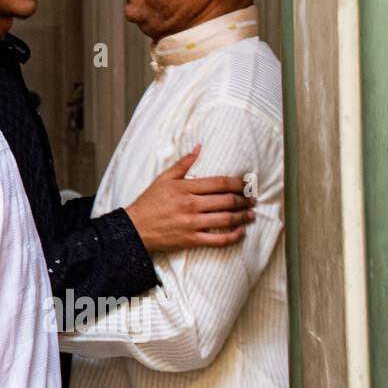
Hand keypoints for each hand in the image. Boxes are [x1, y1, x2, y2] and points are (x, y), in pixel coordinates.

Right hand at [125, 145, 255, 252]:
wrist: (134, 228)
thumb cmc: (149, 203)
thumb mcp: (163, 179)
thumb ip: (183, 163)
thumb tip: (199, 147)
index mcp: (185, 188)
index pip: (219, 183)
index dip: (237, 183)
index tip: (246, 184)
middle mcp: (190, 205)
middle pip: (226, 200)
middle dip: (244, 200)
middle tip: (252, 200)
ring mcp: (191, 223)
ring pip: (226, 219)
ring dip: (243, 217)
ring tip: (251, 214)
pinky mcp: (191, 240)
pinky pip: (218, 240)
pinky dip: (233, 236)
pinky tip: (241, 232)